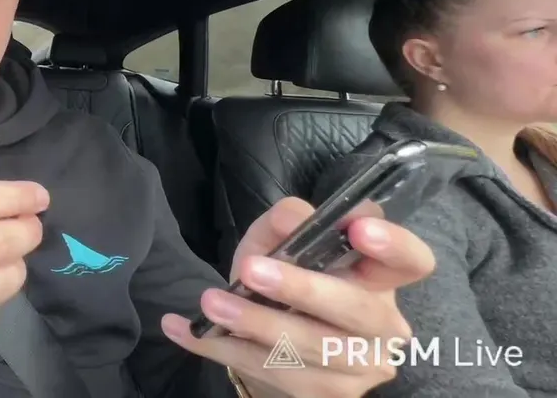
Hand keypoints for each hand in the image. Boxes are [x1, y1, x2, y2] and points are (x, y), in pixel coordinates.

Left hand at [160, 197, 434, 397]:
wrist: (272, 345)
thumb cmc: (282, 283)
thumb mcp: (277, 243)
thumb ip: (286, 223)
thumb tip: (292, 216)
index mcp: (381, 279)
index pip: (412, 261)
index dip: (395, 246)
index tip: (359, 228)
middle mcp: (383, 326)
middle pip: (358, 310)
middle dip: (302, 288)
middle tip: (251, 270)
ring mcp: (359, 367)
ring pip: (310, 348)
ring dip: (254, 323)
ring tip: (210, 303)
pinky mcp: (326, 395)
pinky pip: (273, 373)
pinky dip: (225, 348)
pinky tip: (185, 330)